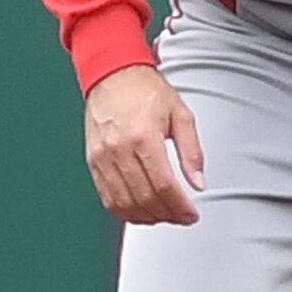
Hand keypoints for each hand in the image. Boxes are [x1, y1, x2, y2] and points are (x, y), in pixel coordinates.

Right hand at [83, 65, 205, 224]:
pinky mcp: (93, 162)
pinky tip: (141, 210)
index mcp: (143, 136)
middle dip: (167, 214)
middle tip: (181, 216)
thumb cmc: (145, 90)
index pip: (163, 185)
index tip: (191, 214)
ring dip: (147, 217)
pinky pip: (107, 197)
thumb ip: (192, 151)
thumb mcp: (180, 114)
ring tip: (164, 215)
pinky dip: (125, 211)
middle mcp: (119, 149)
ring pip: (124, 203)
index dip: (180, 207)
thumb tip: (198, 183)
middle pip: (144, 198)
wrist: (112, 74)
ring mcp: (103, 157)